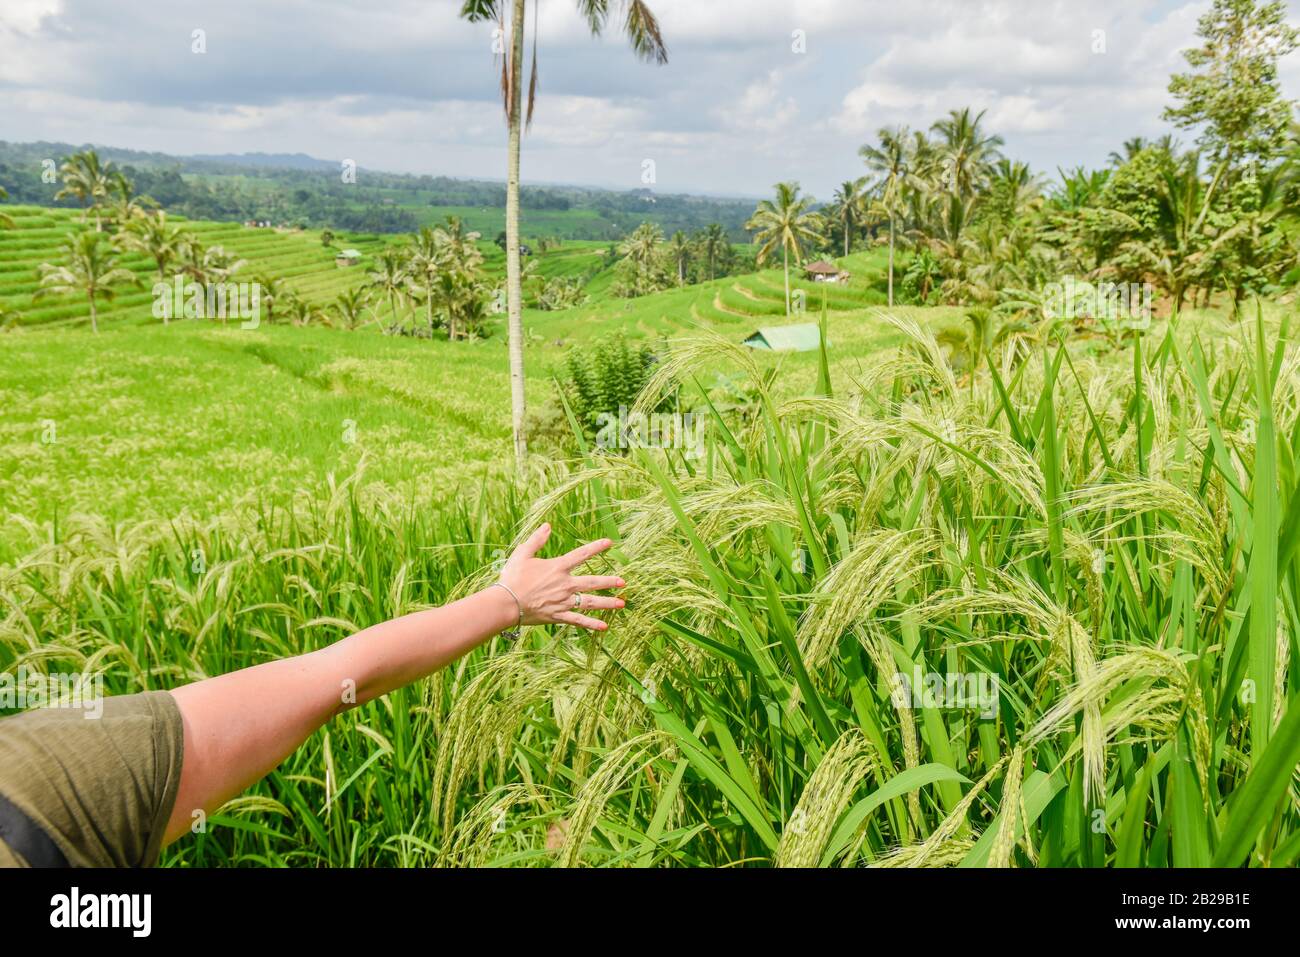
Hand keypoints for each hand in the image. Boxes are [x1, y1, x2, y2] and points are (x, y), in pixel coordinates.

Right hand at [498, 523, 625, 630]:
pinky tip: (604, 626)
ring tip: (622, 603)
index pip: (581, 554)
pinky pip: (578, 620)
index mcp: (557, 567)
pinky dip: (592, 624)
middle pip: (592, 582)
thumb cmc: (512, 577)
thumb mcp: (523, 554)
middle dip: (609, 582)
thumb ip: (537, 540)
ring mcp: (563, 602)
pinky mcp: (558, 616)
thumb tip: (548, 525)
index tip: (610, 543)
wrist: (506, 603)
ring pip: (590, 602)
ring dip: (607, 603)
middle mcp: (564, 584)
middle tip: (623, 582)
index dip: (596, 547)